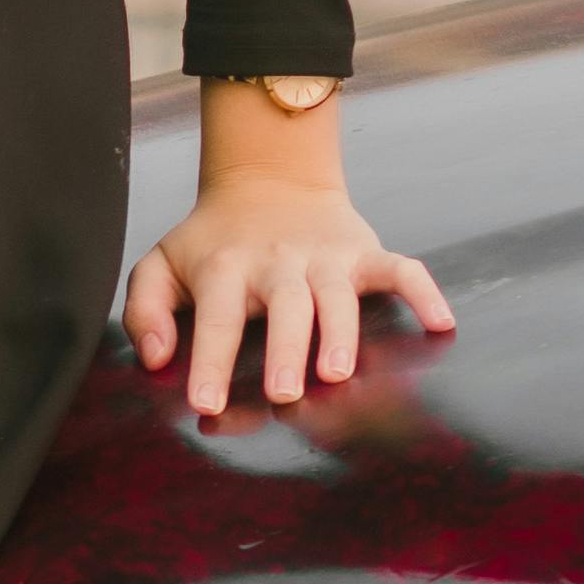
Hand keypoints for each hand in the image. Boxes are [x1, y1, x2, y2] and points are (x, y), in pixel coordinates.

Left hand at [127, 94, 454, 414]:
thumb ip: (144, 311)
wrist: (267, 179)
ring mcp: (325, 256)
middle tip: (284, 394)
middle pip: (286, 307)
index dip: (211, 360)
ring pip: (338, 293)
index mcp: (226, 268)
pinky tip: (440, 324)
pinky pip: (400, 268)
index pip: (217, 318)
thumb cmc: (212, 240)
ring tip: (338, 371)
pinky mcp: (363, 252)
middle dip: (286, 349)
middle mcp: (278, 262)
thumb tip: (155, 358)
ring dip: (341, 332)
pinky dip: (422, 291)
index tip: (207, 403)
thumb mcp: (161, 265)